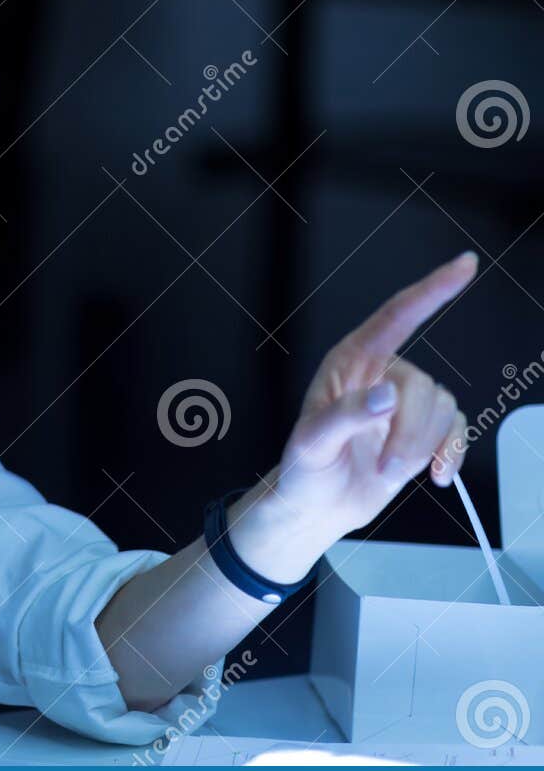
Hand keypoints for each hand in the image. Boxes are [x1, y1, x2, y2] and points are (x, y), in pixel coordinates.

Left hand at [228, 252, 476, 581]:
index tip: (465, 264)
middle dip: (411, 431)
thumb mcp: (311, 443)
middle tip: (388, 465)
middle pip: (424, 385)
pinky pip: (457, 430)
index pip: (396, 317)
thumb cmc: (305, 469)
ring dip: (424, 446)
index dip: (431, 290)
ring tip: (393, 471)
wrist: (319, 506)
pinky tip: (438, 477)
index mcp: (350, 362)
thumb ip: (344, 417)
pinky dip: (452, 454)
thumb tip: (386, 396)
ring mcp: (406, 403)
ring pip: (443, 408)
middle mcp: (382, 374)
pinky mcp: (424, 430)